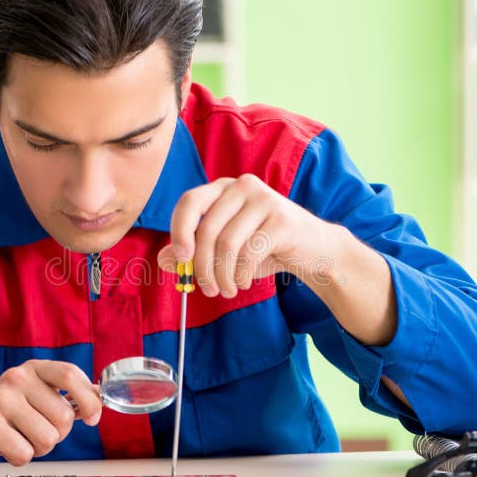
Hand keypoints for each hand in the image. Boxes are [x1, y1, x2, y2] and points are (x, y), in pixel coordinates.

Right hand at [0, 360, 101, 474]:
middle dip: (58, 434)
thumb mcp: (37, 397)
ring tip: (19, 438)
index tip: (93, 419)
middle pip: (63, 416)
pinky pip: (25, 452)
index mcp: (34, 369)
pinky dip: (20, 457)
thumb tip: (102, 397)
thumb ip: (68, 396)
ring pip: (47, 438)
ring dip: (39, 448)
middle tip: (36, 431)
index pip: (70, 374)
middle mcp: (17, 378)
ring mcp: (0, 399)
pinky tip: (5, 447)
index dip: (88, 399)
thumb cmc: (8, 417)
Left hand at [157, 174, 322, 297]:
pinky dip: (242, 275)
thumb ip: (192, 253)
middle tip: (208, 290)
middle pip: (207, 228)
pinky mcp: (282, 219)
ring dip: (223, 275)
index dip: (178, 230)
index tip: (180, 258)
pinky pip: (249, 252)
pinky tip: (244, 282)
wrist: (314, 251)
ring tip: (228, 290)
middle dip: (202, 266)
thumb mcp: (224, 252)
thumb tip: (162, 259)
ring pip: (227, 243)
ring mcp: (264, 199)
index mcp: (223, 188)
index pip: (189, 202)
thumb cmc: (264, 249)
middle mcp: (241, 186)